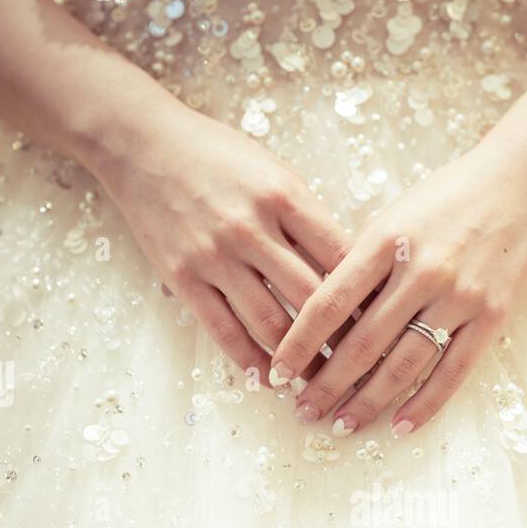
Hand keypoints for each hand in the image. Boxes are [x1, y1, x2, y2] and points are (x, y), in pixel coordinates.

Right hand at [91, 101, 350, 383]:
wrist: (143, 144)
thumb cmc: (219, 156)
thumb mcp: (274, 172)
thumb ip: (308, 219)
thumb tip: (350, 271)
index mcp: (284, 197)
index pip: (340, 257)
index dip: (366, 296)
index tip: (383, 324)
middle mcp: (252, 229)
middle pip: (311, 298)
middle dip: (340, 339)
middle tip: (361, 367)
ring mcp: (215, 256)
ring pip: (270, 323)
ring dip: (299, 361)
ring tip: (319, 383)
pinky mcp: (184, 277)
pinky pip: (223, 330)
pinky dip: (249, 360)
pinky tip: (268, 378)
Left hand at [269, 141, 526, 434]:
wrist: (521, 183)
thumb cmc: (447, 199)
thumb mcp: (393, 216)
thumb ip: (360, 262)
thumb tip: (322, 321)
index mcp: (387, 240)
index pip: (330, 302)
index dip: (299, 343)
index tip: (278, 373)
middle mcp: (422, 271)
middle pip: (363, 343)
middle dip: (327, 384)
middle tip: (303, 411)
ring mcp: (460, 297)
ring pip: (403, 365)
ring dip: (368, 401)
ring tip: (342, 424)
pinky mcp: (491, 317)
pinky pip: (453, 372)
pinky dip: (424, 404)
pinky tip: (399, 427)